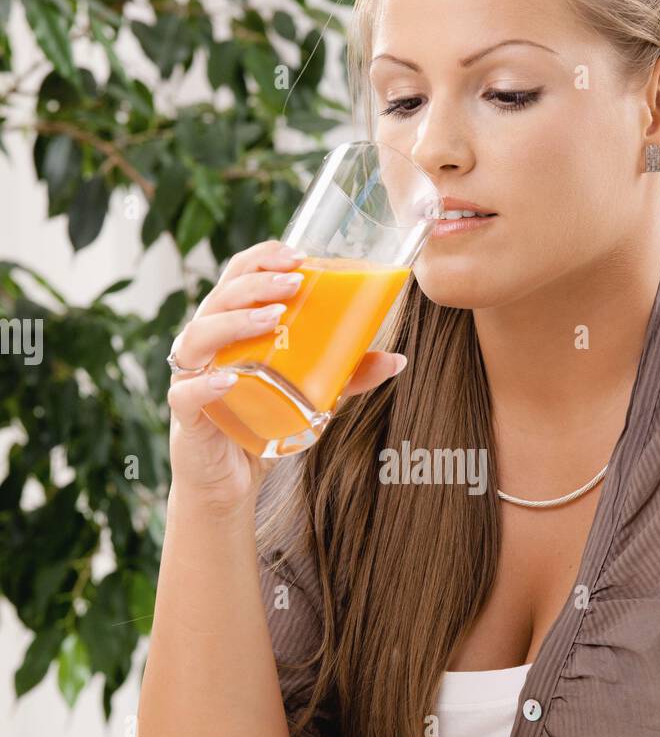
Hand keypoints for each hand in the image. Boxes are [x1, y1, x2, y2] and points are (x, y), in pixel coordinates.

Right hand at [166, 239, 408, 518]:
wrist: (233, 481)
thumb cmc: (264, 424)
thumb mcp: (312, 395)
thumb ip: (347, 376)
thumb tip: (397, 359)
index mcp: (233, 327)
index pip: (239, 276)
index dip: (262, 259)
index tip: (299, 256)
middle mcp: (207, 344)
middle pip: (220, 297)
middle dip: (257, 284)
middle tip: (295, 285)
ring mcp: (191, 377)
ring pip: (199, 335)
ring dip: (235, 322)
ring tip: (272, 318)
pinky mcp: (187, 415)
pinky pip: (186, 392)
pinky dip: (206, 384)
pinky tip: (229, 379)